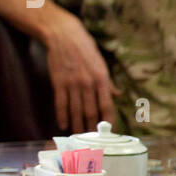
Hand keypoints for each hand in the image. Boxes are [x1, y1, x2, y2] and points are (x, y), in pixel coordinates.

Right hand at [41, 13, 118, 133]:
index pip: (107, 104)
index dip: (108, 120)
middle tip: (91, 139)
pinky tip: (62, 124)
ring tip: (77, 135)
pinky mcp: (59, 82)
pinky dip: (61, 116)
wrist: (64, 36)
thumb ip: (107, 82)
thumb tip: (116, 94)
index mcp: (101, 78)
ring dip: (76, 124)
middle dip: (91, 127)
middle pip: (90, 111)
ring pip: (75, 110)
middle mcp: (88, 83)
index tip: (108, 130)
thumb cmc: (84, 48)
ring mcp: (73, 83)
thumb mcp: (100, 63)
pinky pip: (60, 103)